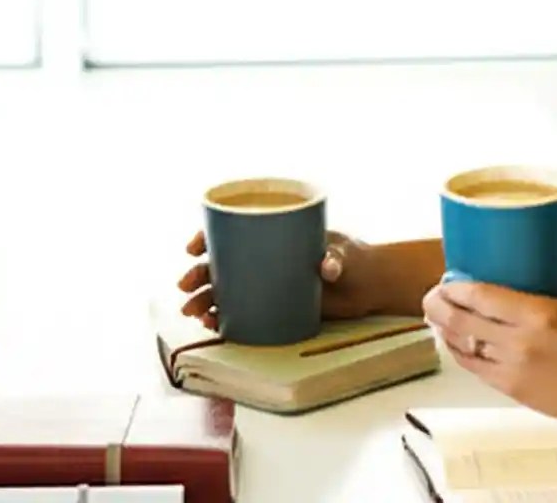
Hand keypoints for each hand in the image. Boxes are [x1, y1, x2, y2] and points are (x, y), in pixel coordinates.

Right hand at [178, 230, 390, 329]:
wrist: (370, 285)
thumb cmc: (356, 258)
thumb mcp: (345, 254)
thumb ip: (336, 258)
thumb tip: (328, 266)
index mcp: (274, 236)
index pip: (231, 231)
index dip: (207, 237)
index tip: (194, 248)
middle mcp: (265, 259)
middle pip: (220, 264)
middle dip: (198, 275)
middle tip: (185, 288)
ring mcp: (268, 284)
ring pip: (225, 290)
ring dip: (204, 300)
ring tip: (194, 313)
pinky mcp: (275, 308)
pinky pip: (241, 313)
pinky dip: (223, 319)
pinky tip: (213, 325)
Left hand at [422, 224, 556, 419]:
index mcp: (539, 314)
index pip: (480, 297)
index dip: (453, 289)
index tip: (445, 280)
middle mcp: (521, 342)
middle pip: (462, 322)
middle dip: (438, 307)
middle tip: (432, 296)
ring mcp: (514, 369)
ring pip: (463, 347)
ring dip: (444, 330)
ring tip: (438, 317)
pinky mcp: (512, 390)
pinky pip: (474, 369)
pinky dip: (460, 353)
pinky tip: (454, 342)